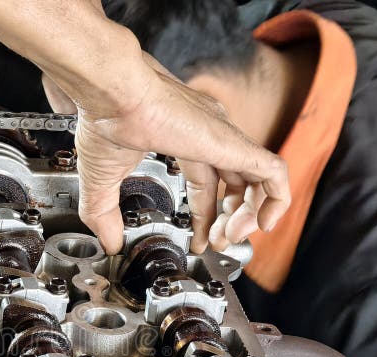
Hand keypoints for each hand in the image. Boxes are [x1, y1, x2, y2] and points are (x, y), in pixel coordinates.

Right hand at [46, 61, 289, 254]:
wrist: (114, 95)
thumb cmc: (106, 121)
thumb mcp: (100, 180)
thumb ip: (104, 214)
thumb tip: (110, 242)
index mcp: (181, 139)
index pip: (206, 183)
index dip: (205, 215)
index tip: (199, 241)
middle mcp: (208, 136)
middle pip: (237, 181)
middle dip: (231, 218)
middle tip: (219, 241)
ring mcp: (223, 138)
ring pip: (260, 177)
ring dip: (252, 214)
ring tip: (234, 237)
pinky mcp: (234, 143)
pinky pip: (274, 173)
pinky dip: (276, 200)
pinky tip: (264, 223)